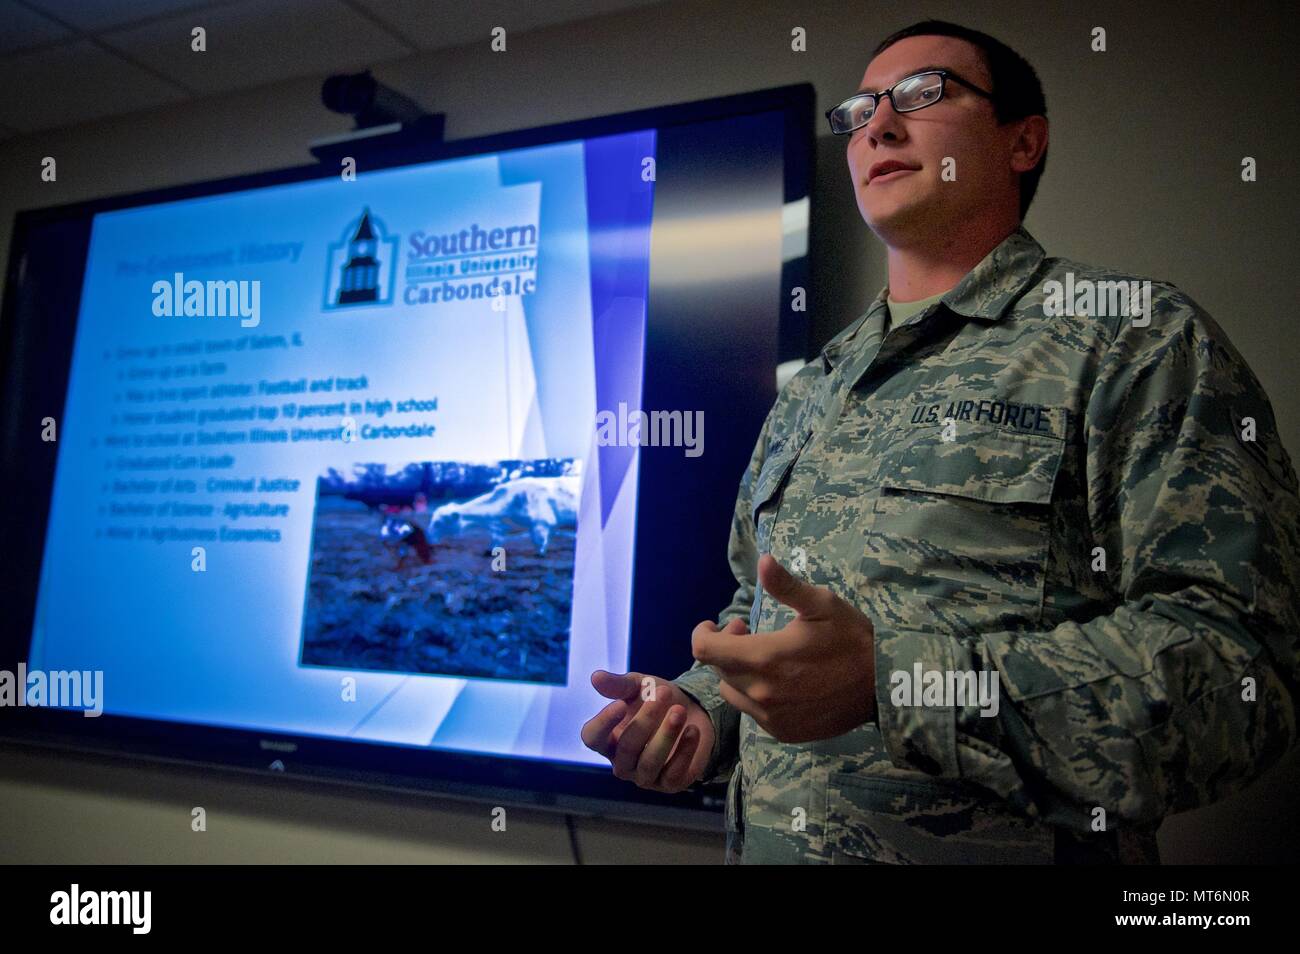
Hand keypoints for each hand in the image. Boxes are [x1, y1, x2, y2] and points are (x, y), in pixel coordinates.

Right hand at [581, 622, 745, 792]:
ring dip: (666, 735)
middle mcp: (622, 762)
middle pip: (626, 748)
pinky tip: (692, 730)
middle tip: (662, 693)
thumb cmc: (657, 700)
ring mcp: (645, 776)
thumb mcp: (638, 686)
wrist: (693, 711)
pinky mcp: (670, 784)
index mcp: (607, 740)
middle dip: (645, 720)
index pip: (592, 738)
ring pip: (650, 762)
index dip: (603, 723)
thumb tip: (595, 677)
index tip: (620, 704)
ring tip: (679, 710)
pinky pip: (673, 774)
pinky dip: (684, 751)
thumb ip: (618, 685)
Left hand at [693, 554, 876, 743]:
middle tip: (747, 633)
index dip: (704, 634)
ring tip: (763, 658)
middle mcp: (760, 693)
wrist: (883, 687)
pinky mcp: (783, 732)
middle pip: (718, 670)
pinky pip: (753, 714)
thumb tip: (763, 561)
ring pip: (733, 693)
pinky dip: (756, 696)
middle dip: (726, 647)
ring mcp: (771, 717)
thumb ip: (786, 586)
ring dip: (738, 673)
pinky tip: (779, 683)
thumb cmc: (852, 639)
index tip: (717, 624)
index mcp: (763, 658)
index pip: (705, 650)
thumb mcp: (822, 604)